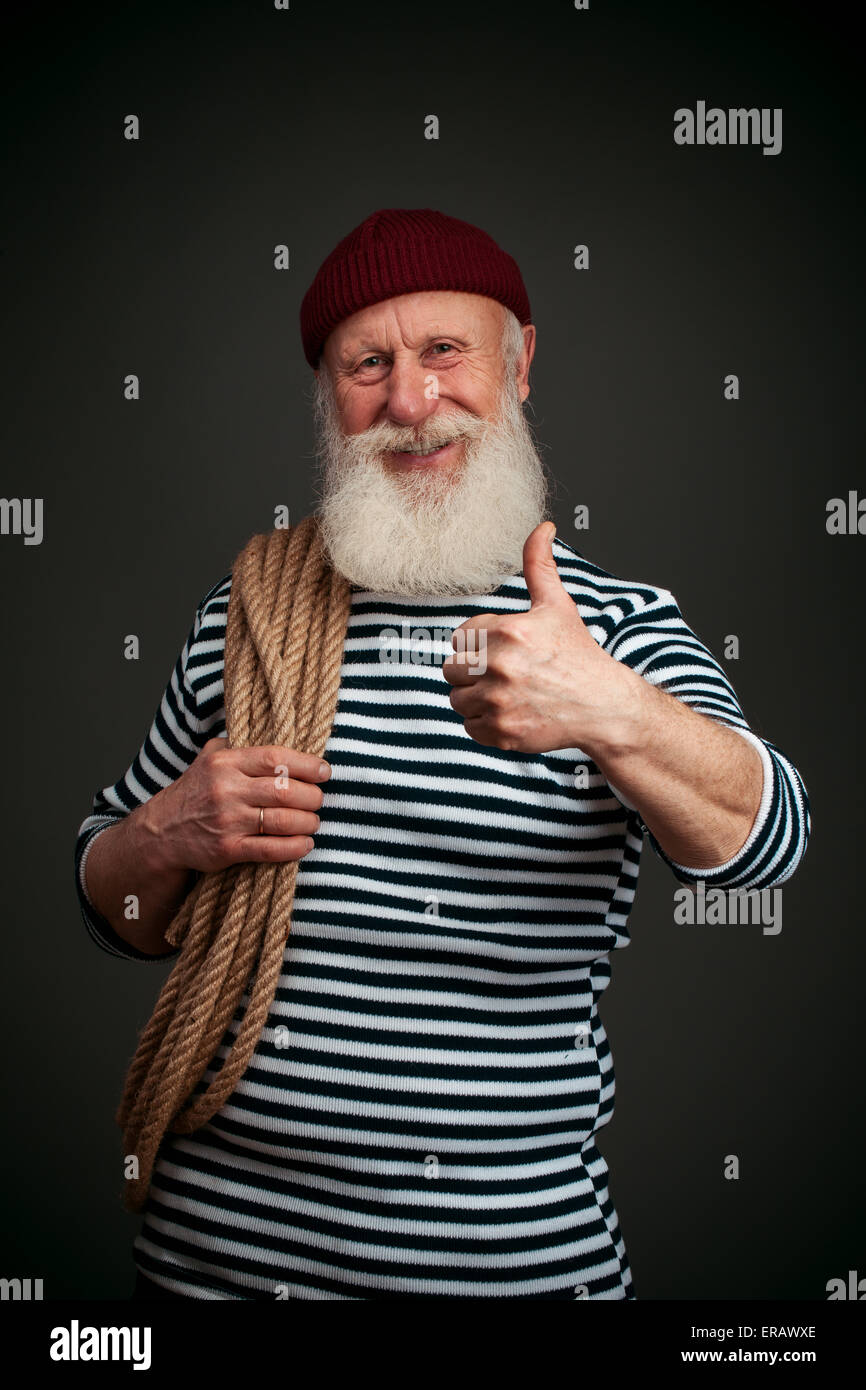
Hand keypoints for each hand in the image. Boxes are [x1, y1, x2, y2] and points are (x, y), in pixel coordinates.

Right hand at [137, 737, 329, 873]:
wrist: (160, 832)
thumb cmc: (195, 791)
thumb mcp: (209, 758)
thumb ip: (239, 746)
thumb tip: (278, 735)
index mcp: (225, 763)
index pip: (276, 758)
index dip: (307, 765)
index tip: (325, 771)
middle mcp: (226, 790)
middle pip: (285, 790)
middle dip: (312, 797)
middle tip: (319, 800)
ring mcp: (227, 821)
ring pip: (283, 820)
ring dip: (308, 822)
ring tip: (313, 821)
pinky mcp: (227, 849)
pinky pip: (270, 849)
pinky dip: (295, 848)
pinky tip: (305, 844)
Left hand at [441, 521, 641, 755]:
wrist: (603, 706)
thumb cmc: (578, 655)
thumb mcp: (557, 605)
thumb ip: (539, 565)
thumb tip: (542, 527)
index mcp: (508, 631)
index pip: (460, 638)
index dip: (480, 645)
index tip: (505, 652)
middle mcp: (500, 665)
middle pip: (452, 669)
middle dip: (474, 672)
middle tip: (507, 675)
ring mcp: (499, 701)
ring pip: (458, 699)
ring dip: (477, 699)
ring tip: (510, 694)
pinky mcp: (501, 731)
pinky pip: (470, 727)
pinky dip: (486, 724)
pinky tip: (513, 713)